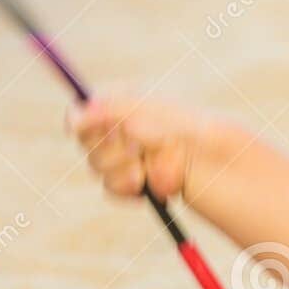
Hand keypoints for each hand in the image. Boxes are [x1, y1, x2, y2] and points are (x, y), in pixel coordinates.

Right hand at [68, 93, 208, 202]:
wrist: (216, 164)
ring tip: (147, 165)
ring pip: (96, 165)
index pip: (84, 109)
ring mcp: (125, 156)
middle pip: (85, 139)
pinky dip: (127, 187)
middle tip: (136, 148)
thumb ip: (109, 111)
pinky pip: (111, 187)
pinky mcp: (131, 182)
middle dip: (110, 146)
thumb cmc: (187, 129)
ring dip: (121, 167)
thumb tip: (72, 119)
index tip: (91, 129)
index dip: (84, 120)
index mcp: (124, 101)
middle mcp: (120, 127)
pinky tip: (147, 183)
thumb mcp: (148, 113)